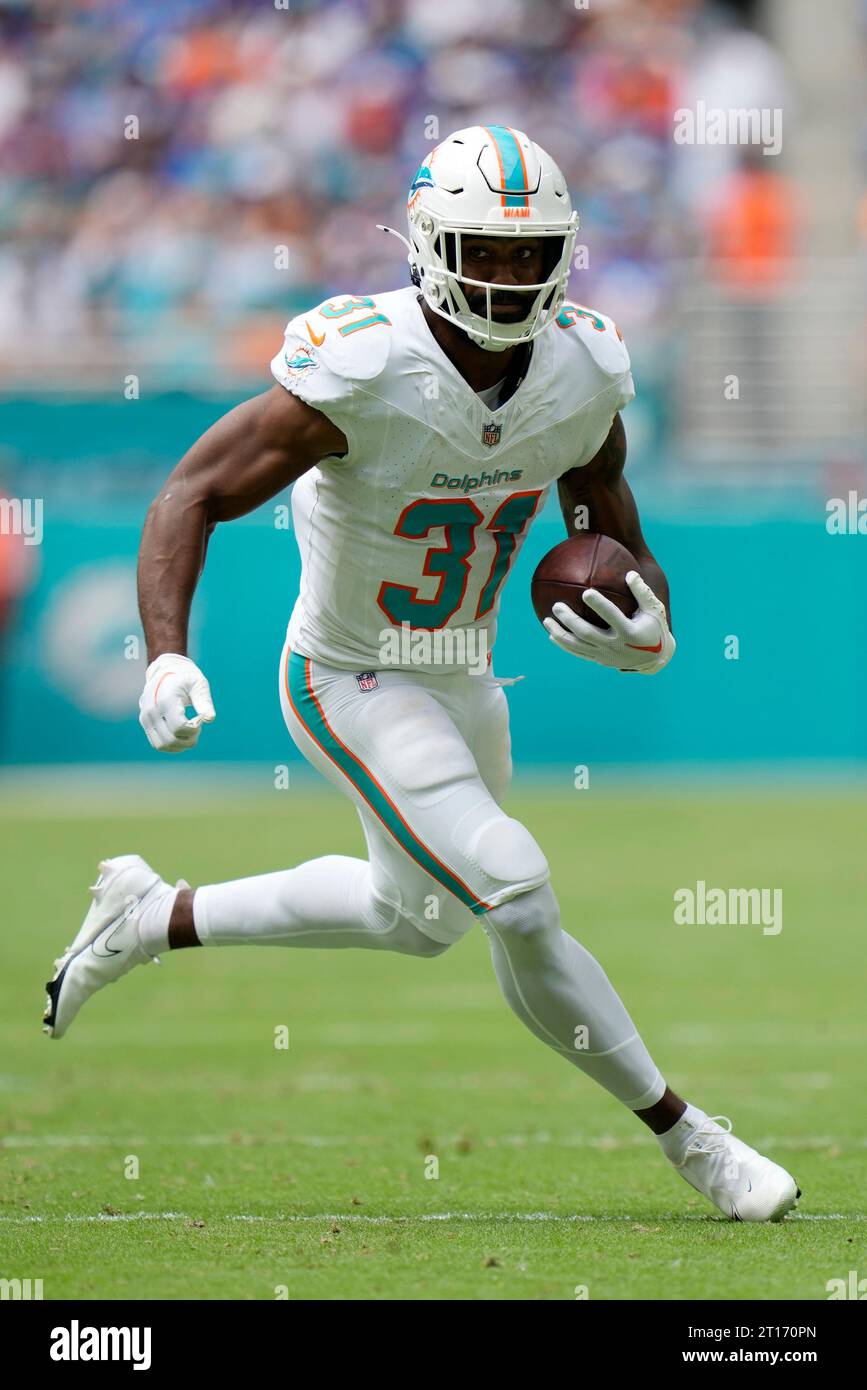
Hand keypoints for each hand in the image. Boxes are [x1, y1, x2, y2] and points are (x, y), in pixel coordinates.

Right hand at [139, 653, 215, 751]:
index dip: (193, 730)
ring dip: (180, 745)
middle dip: (188, 739)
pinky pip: (157, 743)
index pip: (179, 727)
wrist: (165, 670)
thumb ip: (204, 701)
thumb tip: (210, 718)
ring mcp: (145, 718)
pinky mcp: (145, 723)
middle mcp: (151, 710)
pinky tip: (182, 734)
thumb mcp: (198, 684)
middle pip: (170, 740)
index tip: (199, 720)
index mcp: (165, 699)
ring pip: (162, 746)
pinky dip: (172, 744)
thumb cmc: (185, 677)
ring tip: (189, 731)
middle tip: (197, 727)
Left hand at [543, 570, 674, 673]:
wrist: (655, 658)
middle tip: (556, 605)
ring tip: (545, 620)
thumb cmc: (654, 627)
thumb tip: (630, 573)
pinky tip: (551, 635)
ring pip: (578, 646)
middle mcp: (616, 646)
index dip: (600, 606)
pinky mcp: (600, 661)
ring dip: (560, 633)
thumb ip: (642, 592)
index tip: (586, 592)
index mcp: (630, 632)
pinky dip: (564, 644)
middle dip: (570, 620)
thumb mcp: (654, 610)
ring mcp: (606, 656)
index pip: (612, 617)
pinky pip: (578, 653)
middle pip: (588, 633)